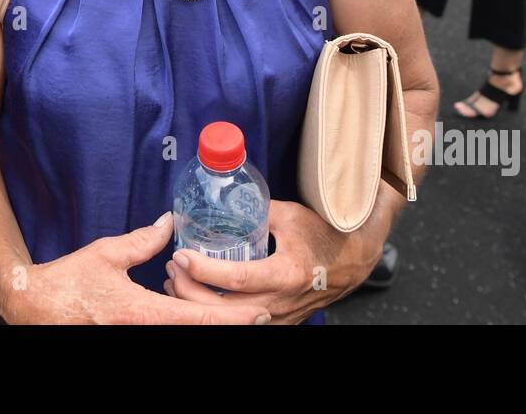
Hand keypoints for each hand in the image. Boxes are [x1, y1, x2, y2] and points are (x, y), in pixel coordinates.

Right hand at [0, 212, 271, 324]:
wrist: (34, 308)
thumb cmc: (68, 282)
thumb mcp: (107, 254)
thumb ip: (143, 240)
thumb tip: (170, 223)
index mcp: (142, 312)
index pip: (198, 318)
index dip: (233, 317)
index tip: (259, 313)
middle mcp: (143, 332)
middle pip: (198, 333)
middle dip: (230, 324)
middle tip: (261, 315)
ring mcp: (135, 337)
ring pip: (183, 335)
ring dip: (209, 324)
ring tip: (238, 314)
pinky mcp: (130, 335)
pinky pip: (165, 334)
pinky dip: (186, 324)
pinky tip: (200, 316)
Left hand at [164, 179, 394, 323]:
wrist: (352, 261)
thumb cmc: (322, 235)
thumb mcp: (290, 215)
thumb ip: (255, 210)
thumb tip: (222, 201)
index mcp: (285, 274)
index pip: (236, 279)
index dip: (203, 269)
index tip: (180, 254)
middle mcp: (280, 303)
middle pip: (223, 310)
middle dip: (189, 292)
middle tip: (173, 268)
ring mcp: (279, 318)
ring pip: (228, 321)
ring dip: (198, 305)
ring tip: (179, 282)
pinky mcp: (277, 323)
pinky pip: (240, 323)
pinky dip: (216, 313)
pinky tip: (200, 297)